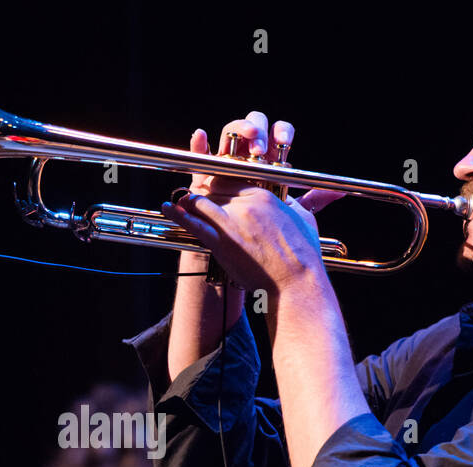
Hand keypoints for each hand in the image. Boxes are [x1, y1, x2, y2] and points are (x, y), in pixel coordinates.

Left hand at [166, 112, 342, 290]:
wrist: (295, 283)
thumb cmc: (303, 256)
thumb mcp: (305, 220)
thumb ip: (301, 204)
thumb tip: (303, 200)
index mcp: (265, 194)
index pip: (233, 176)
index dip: (220, 179)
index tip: (214, 181)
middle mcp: (247, 202)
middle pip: (214, 186)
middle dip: (203, 190)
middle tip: (193, 194)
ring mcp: (233, 220)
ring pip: (200, 200)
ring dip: (189, 202)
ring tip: (181, 203)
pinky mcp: (222, 240)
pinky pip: (193, 223)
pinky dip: (177, 214)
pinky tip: (167, 208)